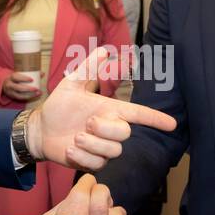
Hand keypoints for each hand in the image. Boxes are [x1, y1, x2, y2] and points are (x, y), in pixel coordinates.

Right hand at [2, 71, 40, 102]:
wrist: (4, 84)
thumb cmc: (15, 78)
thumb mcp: (19, 74)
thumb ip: (30, 73)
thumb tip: (42, 73)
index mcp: (11, 77)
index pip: (16, 77)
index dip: (23, 78)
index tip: (32, 79)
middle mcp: (9, 85)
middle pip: (18, 88)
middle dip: (28, 89)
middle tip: (37, 88)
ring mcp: (10, 92)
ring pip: (19, 95)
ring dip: (30, 95)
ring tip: (38, 93)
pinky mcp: (13, 97)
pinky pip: (21, 99)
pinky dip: (28, 97)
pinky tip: (35, 95)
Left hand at [25, 47, 176, 169]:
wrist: (42, 129)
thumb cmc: (59, 106)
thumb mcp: (72, 84)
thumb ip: (88, 68)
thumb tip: (103, 50)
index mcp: (110, 110)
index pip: (139, 114)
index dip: (156, 119)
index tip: (172, 124)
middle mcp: (110, 129)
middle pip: (125, 133)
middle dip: (106, 128)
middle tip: (87, 123)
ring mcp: (102, 147)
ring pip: (113, 151)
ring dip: (92, 144)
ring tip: (75, 138)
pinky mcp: (92, 162)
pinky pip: (97, 164)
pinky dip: (81, 157)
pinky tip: (69, 149)